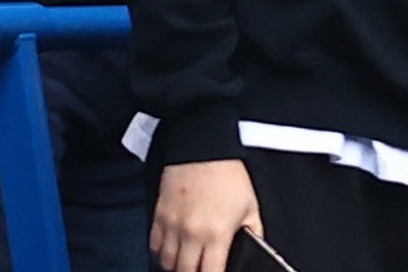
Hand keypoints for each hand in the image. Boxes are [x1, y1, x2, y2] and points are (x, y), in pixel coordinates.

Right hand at [151, 157, 262, 271]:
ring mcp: (172, 223)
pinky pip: (154, 243)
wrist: (203, 147)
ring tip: (185, 266)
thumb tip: (252, 251)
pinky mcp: (159, 212)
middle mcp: (191, 233)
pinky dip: (161, 252)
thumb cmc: (229, 176)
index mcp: (217, 234)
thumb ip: (254, 235)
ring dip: (176, 267)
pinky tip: (170, 253)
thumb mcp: (251, 208)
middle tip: (200, 270)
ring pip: (166, 261)